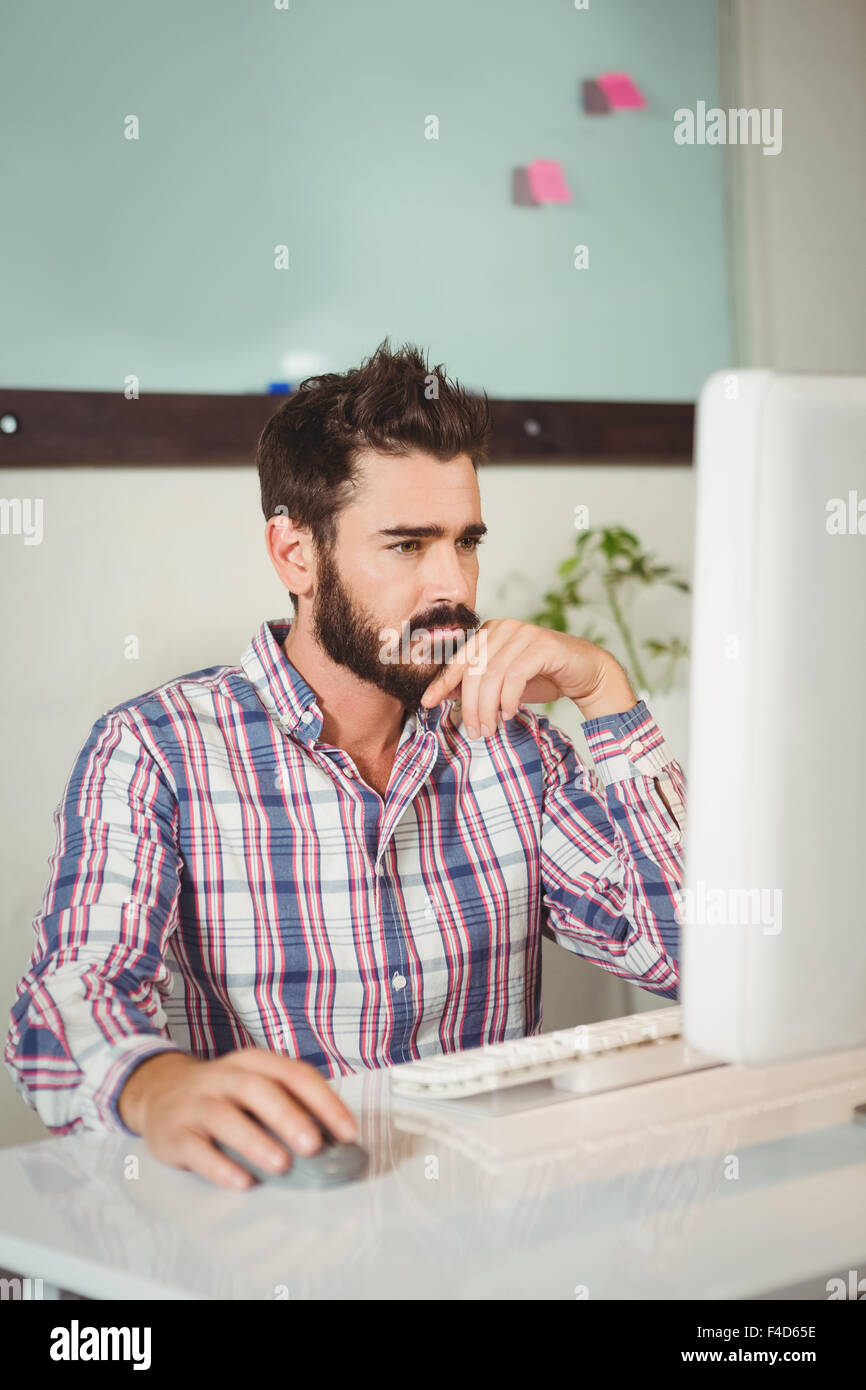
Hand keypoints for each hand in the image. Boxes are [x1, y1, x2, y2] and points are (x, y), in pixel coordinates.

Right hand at [118, 1048, 358, 1189]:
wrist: (158, 1091)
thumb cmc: (223, 1094)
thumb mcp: (254, 1085)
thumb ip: (288, 1103)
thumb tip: (335, 1140)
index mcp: (253, 1062)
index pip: (294, 1074)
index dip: (324, 1101)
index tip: (348, 1132)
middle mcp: (223, 1077)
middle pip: (257, 1089)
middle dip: (288, 1116)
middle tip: (314, 1146)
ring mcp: (195, 1103)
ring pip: (224, 1117)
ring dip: (255, 1141)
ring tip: (281, 1165)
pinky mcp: (173, 1132)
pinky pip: (196, 1148)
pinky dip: (219, 1166)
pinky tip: (242, 1182)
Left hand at [419, 618, 636, 735]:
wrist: (586, 672)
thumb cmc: (543, 677)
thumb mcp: (503, 683)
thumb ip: (476, 684)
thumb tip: (444, 696)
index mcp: (489, 632)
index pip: (458, 660)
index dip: (442, 683)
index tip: (427, 704)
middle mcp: (503, 627)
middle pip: (472, 670)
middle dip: (469, 705)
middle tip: (475, 731)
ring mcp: (523, 633)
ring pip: (491, 676)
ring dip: (487, 708)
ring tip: (490, 729)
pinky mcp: (542, 645)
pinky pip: (514, 677)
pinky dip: (508, 700)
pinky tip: (509, 714)